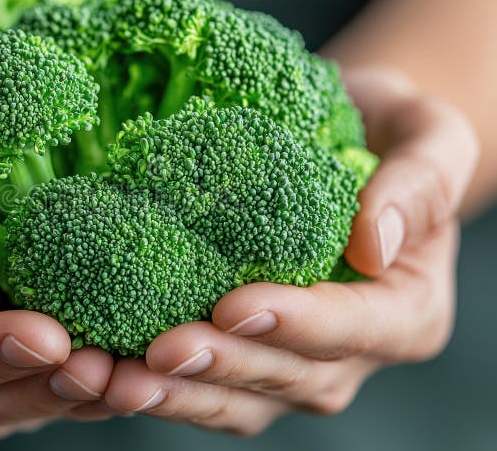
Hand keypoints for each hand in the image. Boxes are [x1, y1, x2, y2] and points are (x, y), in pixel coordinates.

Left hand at [101, 67, 478, 434]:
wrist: (345, 144)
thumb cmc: (390, 134)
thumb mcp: (430, 137)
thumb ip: (419, 185)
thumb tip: (373, 243)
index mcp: (405, 310)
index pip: (353, 328)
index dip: (295, 323)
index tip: (233, 306)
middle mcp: (348, 352)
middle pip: (285, 376)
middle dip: (219, 366)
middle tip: (156, 353)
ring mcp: (291, 362)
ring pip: (236, 399)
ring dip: (175, 393)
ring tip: (113, 379)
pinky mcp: (242, 355)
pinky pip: (201, 386)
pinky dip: (156, 384)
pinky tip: (103, 370)